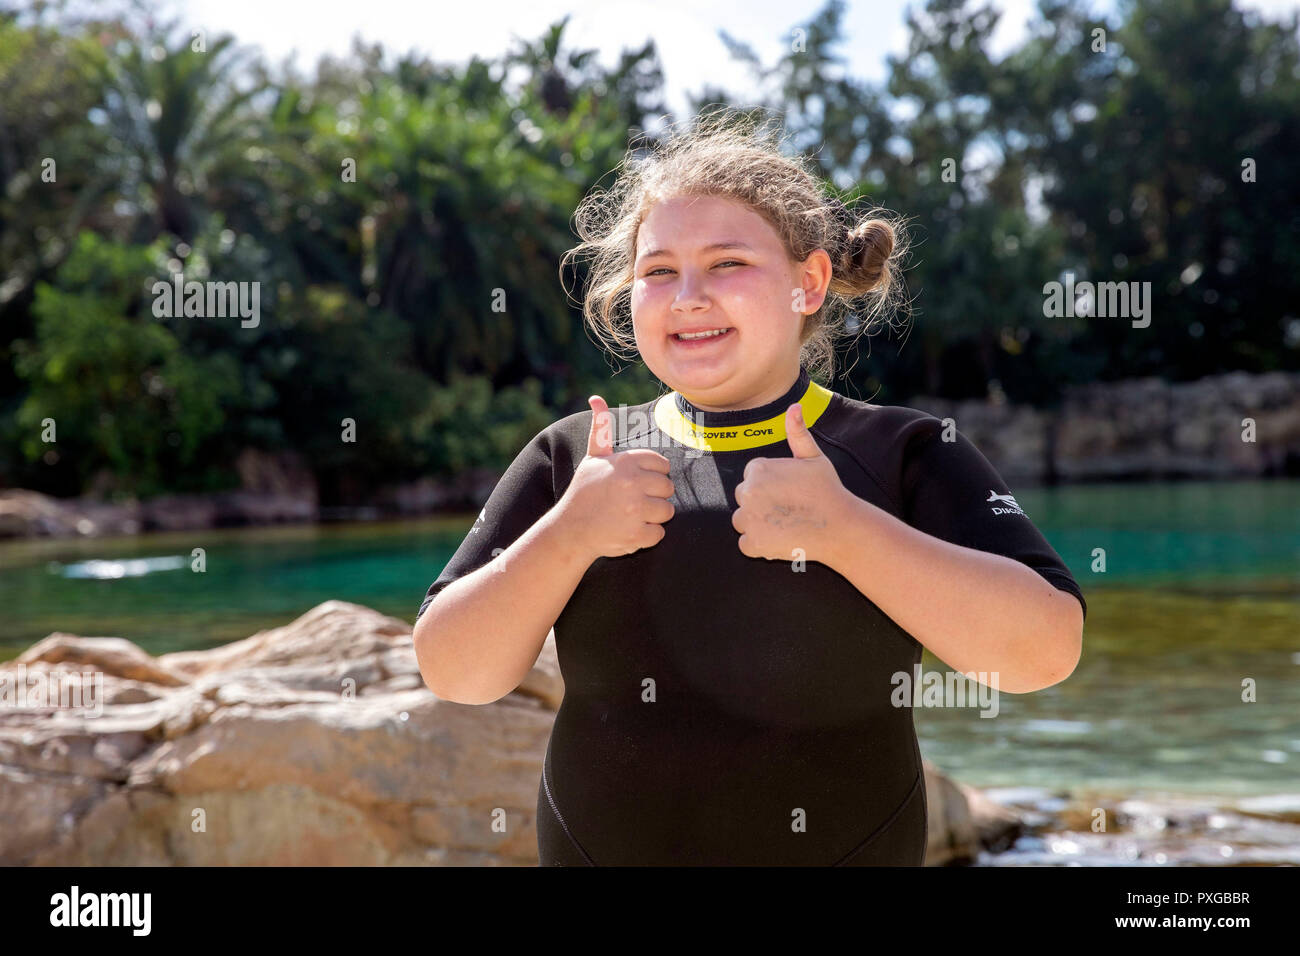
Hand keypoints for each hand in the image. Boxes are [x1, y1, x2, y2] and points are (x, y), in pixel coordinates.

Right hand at [555, 395, 675, 560]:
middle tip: (633, 502)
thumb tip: (596, 398)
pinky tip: (629, 530)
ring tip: (631, 516)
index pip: (663, 465)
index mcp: (625, 461)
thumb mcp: (593, 458)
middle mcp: (632, 482)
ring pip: (667, 511)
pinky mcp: (636, 534)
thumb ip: (601, 429)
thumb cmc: (584, 491)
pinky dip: (647, 535)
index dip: (652, 475)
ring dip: (652, 516)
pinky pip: (659, 533)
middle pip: (668, 488)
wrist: (569, 530)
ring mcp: (635, 509)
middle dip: (655, 496)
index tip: (636, 483)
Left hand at [731, 402, 849, 563]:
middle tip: (790, 510)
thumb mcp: (813, 457)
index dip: (772, 486)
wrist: (841, 527)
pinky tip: (781, 539)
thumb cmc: (828, 491)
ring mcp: (749, 520)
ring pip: (742, 521)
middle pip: (745, 498)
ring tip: (785, 525)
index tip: (790, 492)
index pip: (752, 477)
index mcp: (758, 469)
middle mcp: (748, 492)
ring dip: (759, 525)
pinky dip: (760, 546)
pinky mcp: (753, 544)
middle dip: (762, 504)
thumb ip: (797, 432)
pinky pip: (746, 544)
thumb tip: (794, 406)